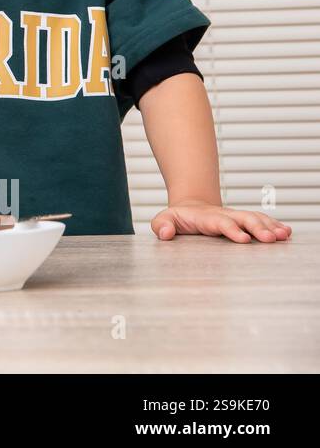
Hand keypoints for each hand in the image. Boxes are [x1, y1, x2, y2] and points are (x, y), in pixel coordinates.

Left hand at [151, 201, 291, 242]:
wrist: (190, 208)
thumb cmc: (177, 218)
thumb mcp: (164, 220)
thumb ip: (161, 225)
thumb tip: (165, 234)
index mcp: (206, 218)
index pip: (220, 222)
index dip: (231, 229)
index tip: (244, 239)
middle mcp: (224, 215)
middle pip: (243, 218)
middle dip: (257, 228)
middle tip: (269, 239)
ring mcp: (235, 217)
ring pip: (255, 218)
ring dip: (269, 226)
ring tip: (283, 236)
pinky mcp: (243, 220)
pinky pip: (261, 220)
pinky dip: (274, 225)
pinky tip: (286, 232)